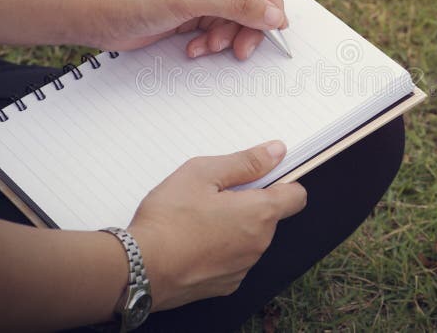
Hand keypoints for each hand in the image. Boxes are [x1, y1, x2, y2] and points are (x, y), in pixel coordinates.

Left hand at [87, 0, 287, 59]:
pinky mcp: (193, 13)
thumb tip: (273, 14)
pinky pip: (219, 29)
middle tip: (245, 47)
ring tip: (208, 47)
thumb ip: (234, 4)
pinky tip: (193, 48)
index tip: (272, 20)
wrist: (95, 19)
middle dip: (249, 22)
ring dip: (228, 36)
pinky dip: (211, 42)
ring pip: (237, 16)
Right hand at [127, 141, 306, 310]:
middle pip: (268, 215)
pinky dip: (220, 248)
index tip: (262, 174)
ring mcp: (243, 267)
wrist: (140, 270)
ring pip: (249, 237)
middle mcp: (258, 245)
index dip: (282, 181)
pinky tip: (194, 240)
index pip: (296, 196)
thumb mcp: (203, 173)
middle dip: (248, 201)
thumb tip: (275, 152)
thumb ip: (245, 162)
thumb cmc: (168, 220)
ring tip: (198, 217)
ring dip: (234, 225)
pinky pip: (233, 258)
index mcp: (259, 214)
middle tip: (214, 193)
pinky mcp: (225, 284)